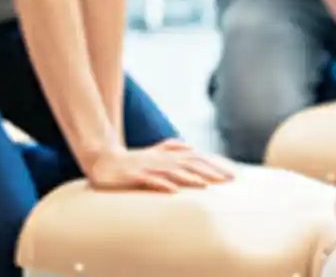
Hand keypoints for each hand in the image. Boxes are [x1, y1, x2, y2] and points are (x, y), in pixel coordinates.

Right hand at [86, 139, 235, 192]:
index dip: (214, 166)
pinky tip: (173, 191)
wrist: (103, 161)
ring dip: (190, 178)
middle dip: (209, 172)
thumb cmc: (131, 160)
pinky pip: (150, 181)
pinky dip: (162, 184)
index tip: (232, 176)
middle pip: (190, 164)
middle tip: (228, 181)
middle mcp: (161, 160)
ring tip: (206, 185)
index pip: (196, 159)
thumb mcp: (154, 153)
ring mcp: (148, 168)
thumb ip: (171, 147)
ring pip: (173, 172)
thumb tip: (190, 146)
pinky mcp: (135, 176)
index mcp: (168, 155)